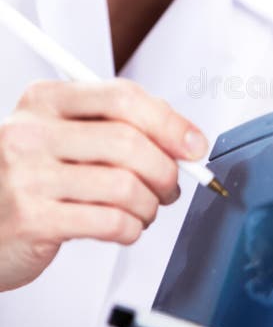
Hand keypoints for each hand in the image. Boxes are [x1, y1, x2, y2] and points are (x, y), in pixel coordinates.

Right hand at [0, 78, 207, 290]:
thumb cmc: (25, 179)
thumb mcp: (57, 137)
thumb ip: (112, 128)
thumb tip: (180, 137)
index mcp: (44, 101)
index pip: (123, 97)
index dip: (170, 122)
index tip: (193, 145)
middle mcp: (31, 133)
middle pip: (129, 142)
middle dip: (165, 170)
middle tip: (170, 185)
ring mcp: (28, 176)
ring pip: (124, 185)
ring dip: (149, 204)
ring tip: (144, 210)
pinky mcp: (32, 219)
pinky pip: (108, 222)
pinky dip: (131, 228)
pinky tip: (125, 227)